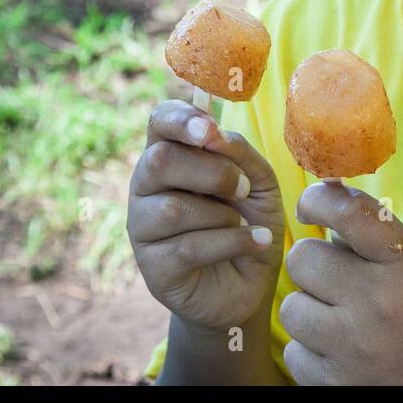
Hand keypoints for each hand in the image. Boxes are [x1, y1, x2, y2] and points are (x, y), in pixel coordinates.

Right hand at [128, 99, 283, 333]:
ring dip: (222, 216)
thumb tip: (214, 134)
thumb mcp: (258, 181)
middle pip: (160, 161)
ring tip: (243, 224)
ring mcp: (143, 228)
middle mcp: (147, 187)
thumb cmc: (250, 222)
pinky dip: (231, 243)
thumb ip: (238, 152)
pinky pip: (187, 247)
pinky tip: (256, 243)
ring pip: (172, 209)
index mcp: (171, 155)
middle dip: (214, 173)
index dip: (180, 119)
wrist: (253, 283)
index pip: (159, 122)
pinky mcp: (152, 267)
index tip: (209, 130)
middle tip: (243, 190)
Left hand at [278, 180, 402, 384]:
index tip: (311, 205)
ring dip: (309, 309)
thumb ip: (379, 239)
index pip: (349, 213)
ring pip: (291, 308)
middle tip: (331, 276)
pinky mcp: (338, 387)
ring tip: (337, 319)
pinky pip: (294, 353)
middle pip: (303, 259)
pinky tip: (339, 352)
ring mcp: (355, 350)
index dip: (319, 199)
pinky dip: (310, 351)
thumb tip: (325, 203)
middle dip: (313, 263)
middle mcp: (377, 305)